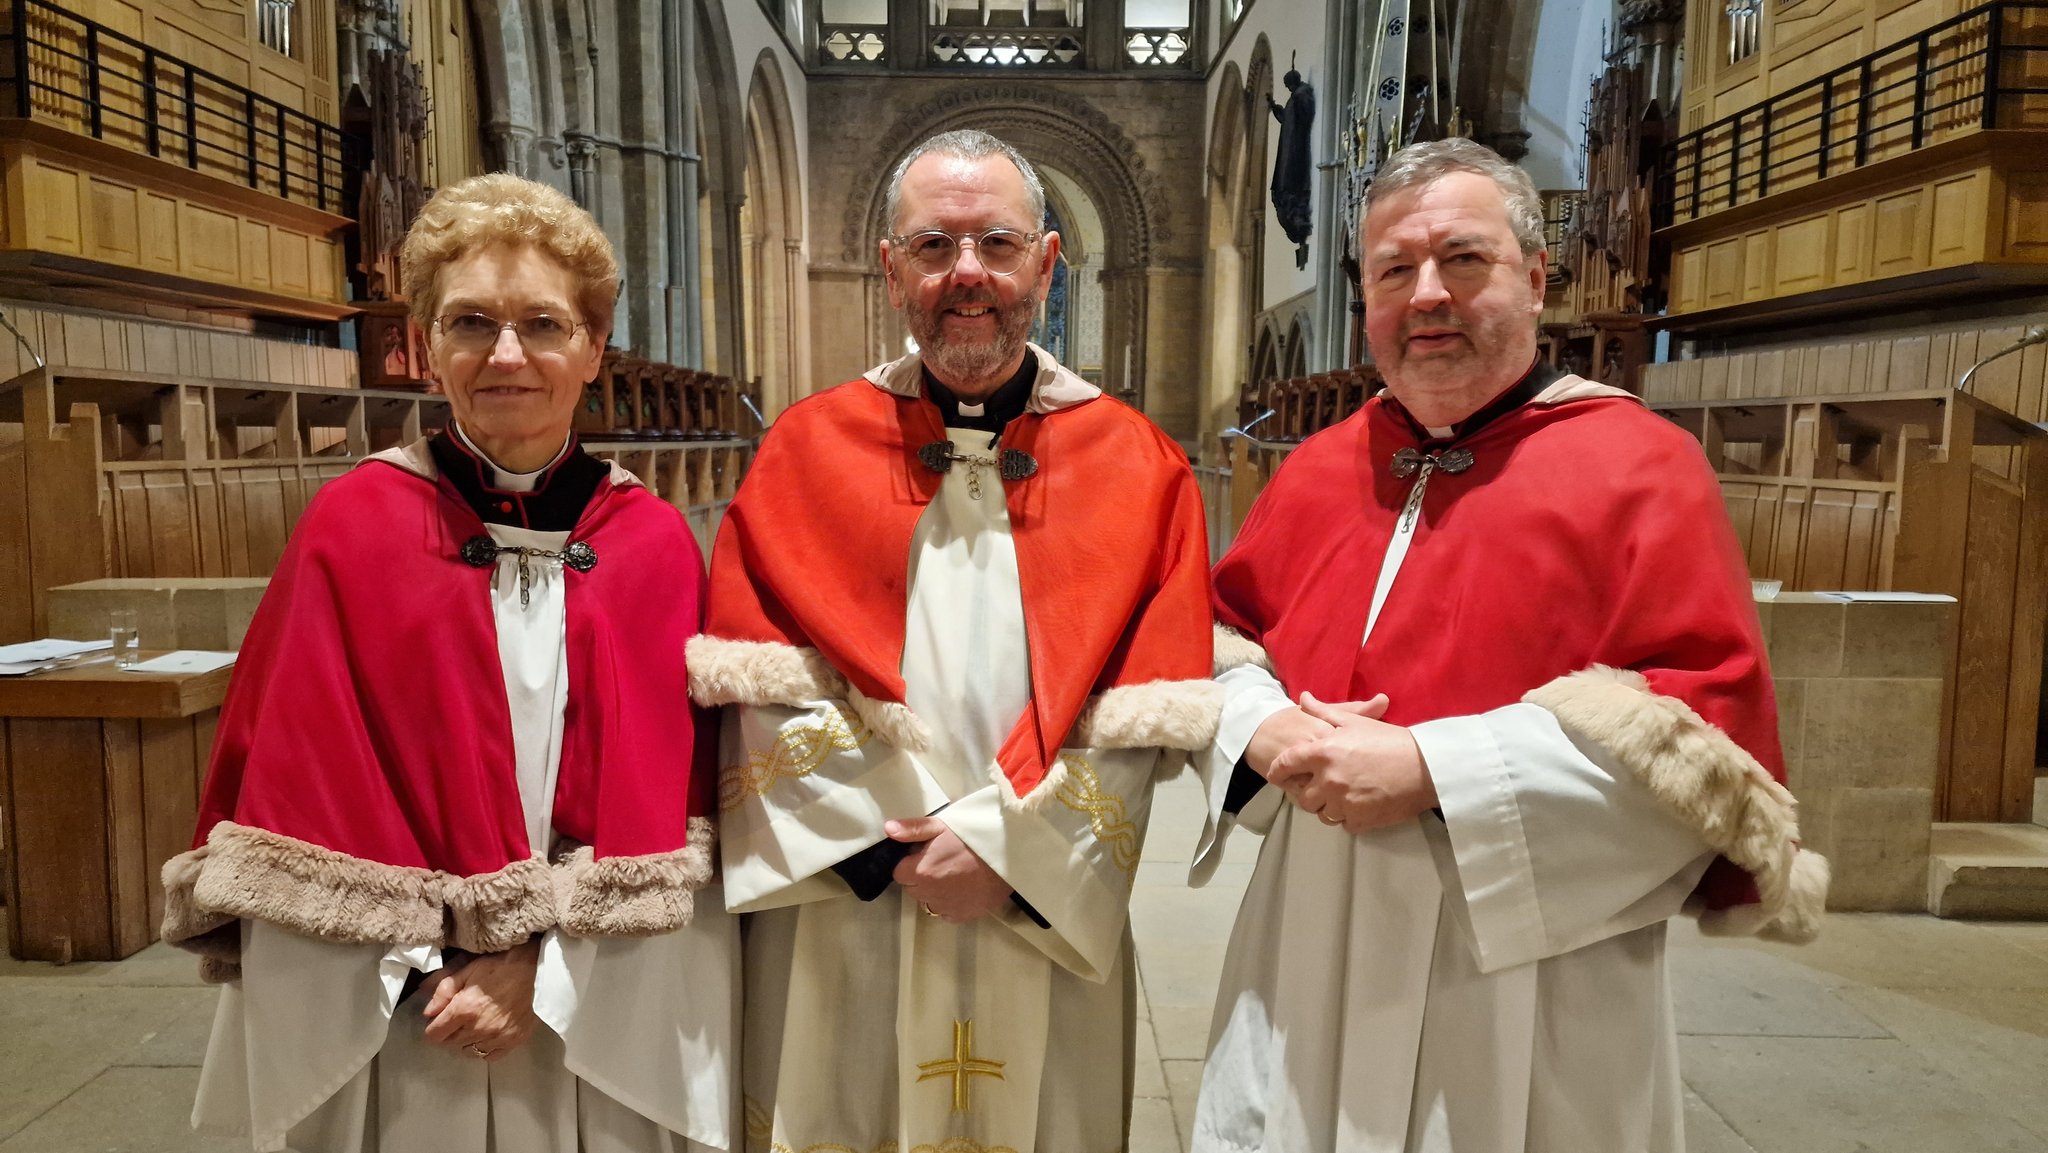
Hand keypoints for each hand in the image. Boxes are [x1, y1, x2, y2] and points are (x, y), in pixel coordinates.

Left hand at [418, 939, 540, 1060]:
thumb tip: (428, 1012)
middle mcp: (478, 1029)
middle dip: (449, 1032)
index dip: (434, 1026)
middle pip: (450, 1044)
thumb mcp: (467, 969)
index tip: (441, 1018)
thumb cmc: (500, 965)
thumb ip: (443, 990)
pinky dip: (485, 1049)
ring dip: (466, 1041)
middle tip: (458, 1018)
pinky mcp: (514, 1041)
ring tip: (475, 1025)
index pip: (434, 1035)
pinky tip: (488, 1035)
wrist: (538, 969)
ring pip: (469, 1051)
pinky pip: (490, 1056)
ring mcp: (498, 1038)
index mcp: (464, 1010)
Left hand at [887, 816, 1012, 923]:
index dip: (910, 864)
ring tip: (954, 876)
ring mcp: (945, 907)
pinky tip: (963, 889)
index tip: (924, 856)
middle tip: (941, 863)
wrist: (1008, 856)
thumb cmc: (972, 837)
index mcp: (921, 870)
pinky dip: (950, 904)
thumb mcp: (942, 826)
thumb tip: (888, 829)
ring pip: (928, 902)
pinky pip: (945, 913)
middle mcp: (929, 893)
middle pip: (913, 889)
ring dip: (934, 892)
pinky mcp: (961, 916)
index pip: (899, 874)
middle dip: (920, 878)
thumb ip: (912, 829)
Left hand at [1268, 692, 1434, 833]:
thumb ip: (1323, 712)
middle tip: (1321, 787)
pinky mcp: (1359, 820)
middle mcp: (1328, 780)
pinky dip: (1348, 817)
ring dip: (1328, 807)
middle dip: (1308, 793)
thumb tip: (1303, 698)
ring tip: (1342, 796)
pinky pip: (1343, 824)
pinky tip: (1359, 804)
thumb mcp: (1354, 722)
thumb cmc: (1390, 740)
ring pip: (1322, 814)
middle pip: (1302, 798)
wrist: (1425, 768)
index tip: (1276, 775)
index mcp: (1323, 753)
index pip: (1286, 765)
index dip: (1277, 770)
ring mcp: (1343, 803)